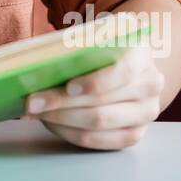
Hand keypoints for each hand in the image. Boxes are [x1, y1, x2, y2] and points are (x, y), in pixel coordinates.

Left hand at [22, 44, 163, 150]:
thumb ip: (76, 48)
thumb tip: (38, 65)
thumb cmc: (104, 50)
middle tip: (31, 101)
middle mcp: (150, 86)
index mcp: (141, 56)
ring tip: (34, 112)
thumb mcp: (95, 39)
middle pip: (102, 103)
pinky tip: (50, 123)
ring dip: (60, 120)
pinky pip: (97, 141)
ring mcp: (145, 115)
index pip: (122, 71)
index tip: (68, 86)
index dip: (95, 82)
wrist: (129, 67)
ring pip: (98, 124)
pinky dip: (68, 133)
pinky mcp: (133, 135)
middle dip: (61, 103)